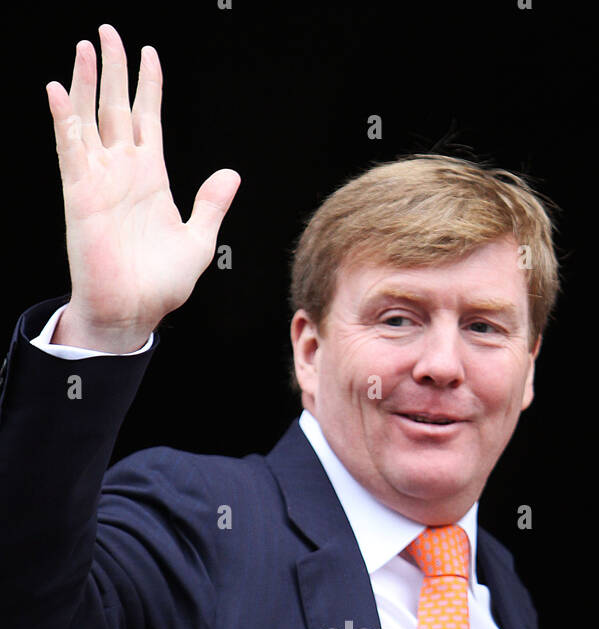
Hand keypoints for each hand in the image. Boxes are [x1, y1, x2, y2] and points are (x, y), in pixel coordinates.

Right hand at [45, 23, 240, 351]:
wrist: (134, 313)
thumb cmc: (160, 285)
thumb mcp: (198, 241)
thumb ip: (211, 205)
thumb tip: (230, 175)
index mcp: (151, 178)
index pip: (146, 119)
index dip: (147, 87)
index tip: (148, 55)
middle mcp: (122, 173)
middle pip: (114, 107)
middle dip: (112, 70)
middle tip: (109, 34)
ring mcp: (99, 180)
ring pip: (89, 119)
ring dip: (85, 83)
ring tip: (85, 48)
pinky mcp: (80, 195)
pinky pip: (69, 149)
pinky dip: (63, 118)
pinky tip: (57, 90)